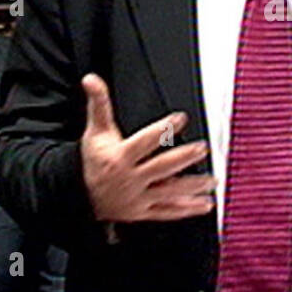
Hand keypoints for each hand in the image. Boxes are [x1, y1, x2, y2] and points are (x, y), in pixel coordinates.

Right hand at [80, 74, 215, 222]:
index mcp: (121, 157)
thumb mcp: (95, 130)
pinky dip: (187, 208)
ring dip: (193, 186)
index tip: (180, 118)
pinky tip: (205, 204)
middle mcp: (131, 178)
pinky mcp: (143, 211)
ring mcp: (138, 197)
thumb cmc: (93, 160)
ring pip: (170, 192)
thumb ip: (99, 104)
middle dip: (184, 157)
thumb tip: (91, 79)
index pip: (144, 141)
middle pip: (162, 167)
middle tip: (203, 149)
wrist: (79, 195)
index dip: (162, 129)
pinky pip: (168, 212)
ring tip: (213, 180)